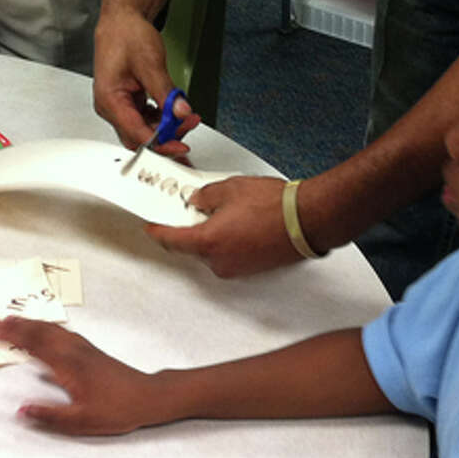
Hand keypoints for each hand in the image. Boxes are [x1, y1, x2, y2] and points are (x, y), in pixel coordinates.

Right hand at [0, 317, 159, 435]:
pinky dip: (45, 327)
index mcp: (68, 364)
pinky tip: (43, 329)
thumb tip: (20, 410)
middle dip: (15, 324)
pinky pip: (61, 331)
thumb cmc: (114, 409)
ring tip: (11, 320)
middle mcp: (74, 350)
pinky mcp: (89, 350)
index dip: (11, 335)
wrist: (145, 396)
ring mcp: (83, 347)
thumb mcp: (79, 421)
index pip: (34, 344)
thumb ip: (49, 415)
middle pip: (40, 330)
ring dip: (29, 323)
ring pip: (51, 328)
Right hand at [92, 5, 198, 155]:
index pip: (135, 133)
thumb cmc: (126, 35)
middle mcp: (110, 106)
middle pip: (139, 135)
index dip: (160, 142)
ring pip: (144, 128)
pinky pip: (145, 117)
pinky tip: (174, 109)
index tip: (180, 143)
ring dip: (166, 125)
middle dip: (166, 134)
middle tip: (188, 123)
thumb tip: (180, 112)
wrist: (121, 19)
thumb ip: (166, 91)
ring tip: (185, 114)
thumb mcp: (150, 63)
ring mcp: (119, 104)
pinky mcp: (128, 99)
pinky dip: (162, 116)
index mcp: (109, 99)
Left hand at [145, 176, 303, 277]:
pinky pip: (228, 255)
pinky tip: (238, 222)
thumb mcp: (231, 188)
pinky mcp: (250, 269)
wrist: (307, 220)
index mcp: (207, 242)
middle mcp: (218, 262)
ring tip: (223, 211)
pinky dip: (226, 241)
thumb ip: (206, 195)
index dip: (157, 230)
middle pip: (190, 247)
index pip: (170, 240)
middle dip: (189, 228)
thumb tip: (197, 200)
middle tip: (192, 208)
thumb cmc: (274, 207)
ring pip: (210, 251)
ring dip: (210, 234)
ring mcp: (235, 269)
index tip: (151, 225)